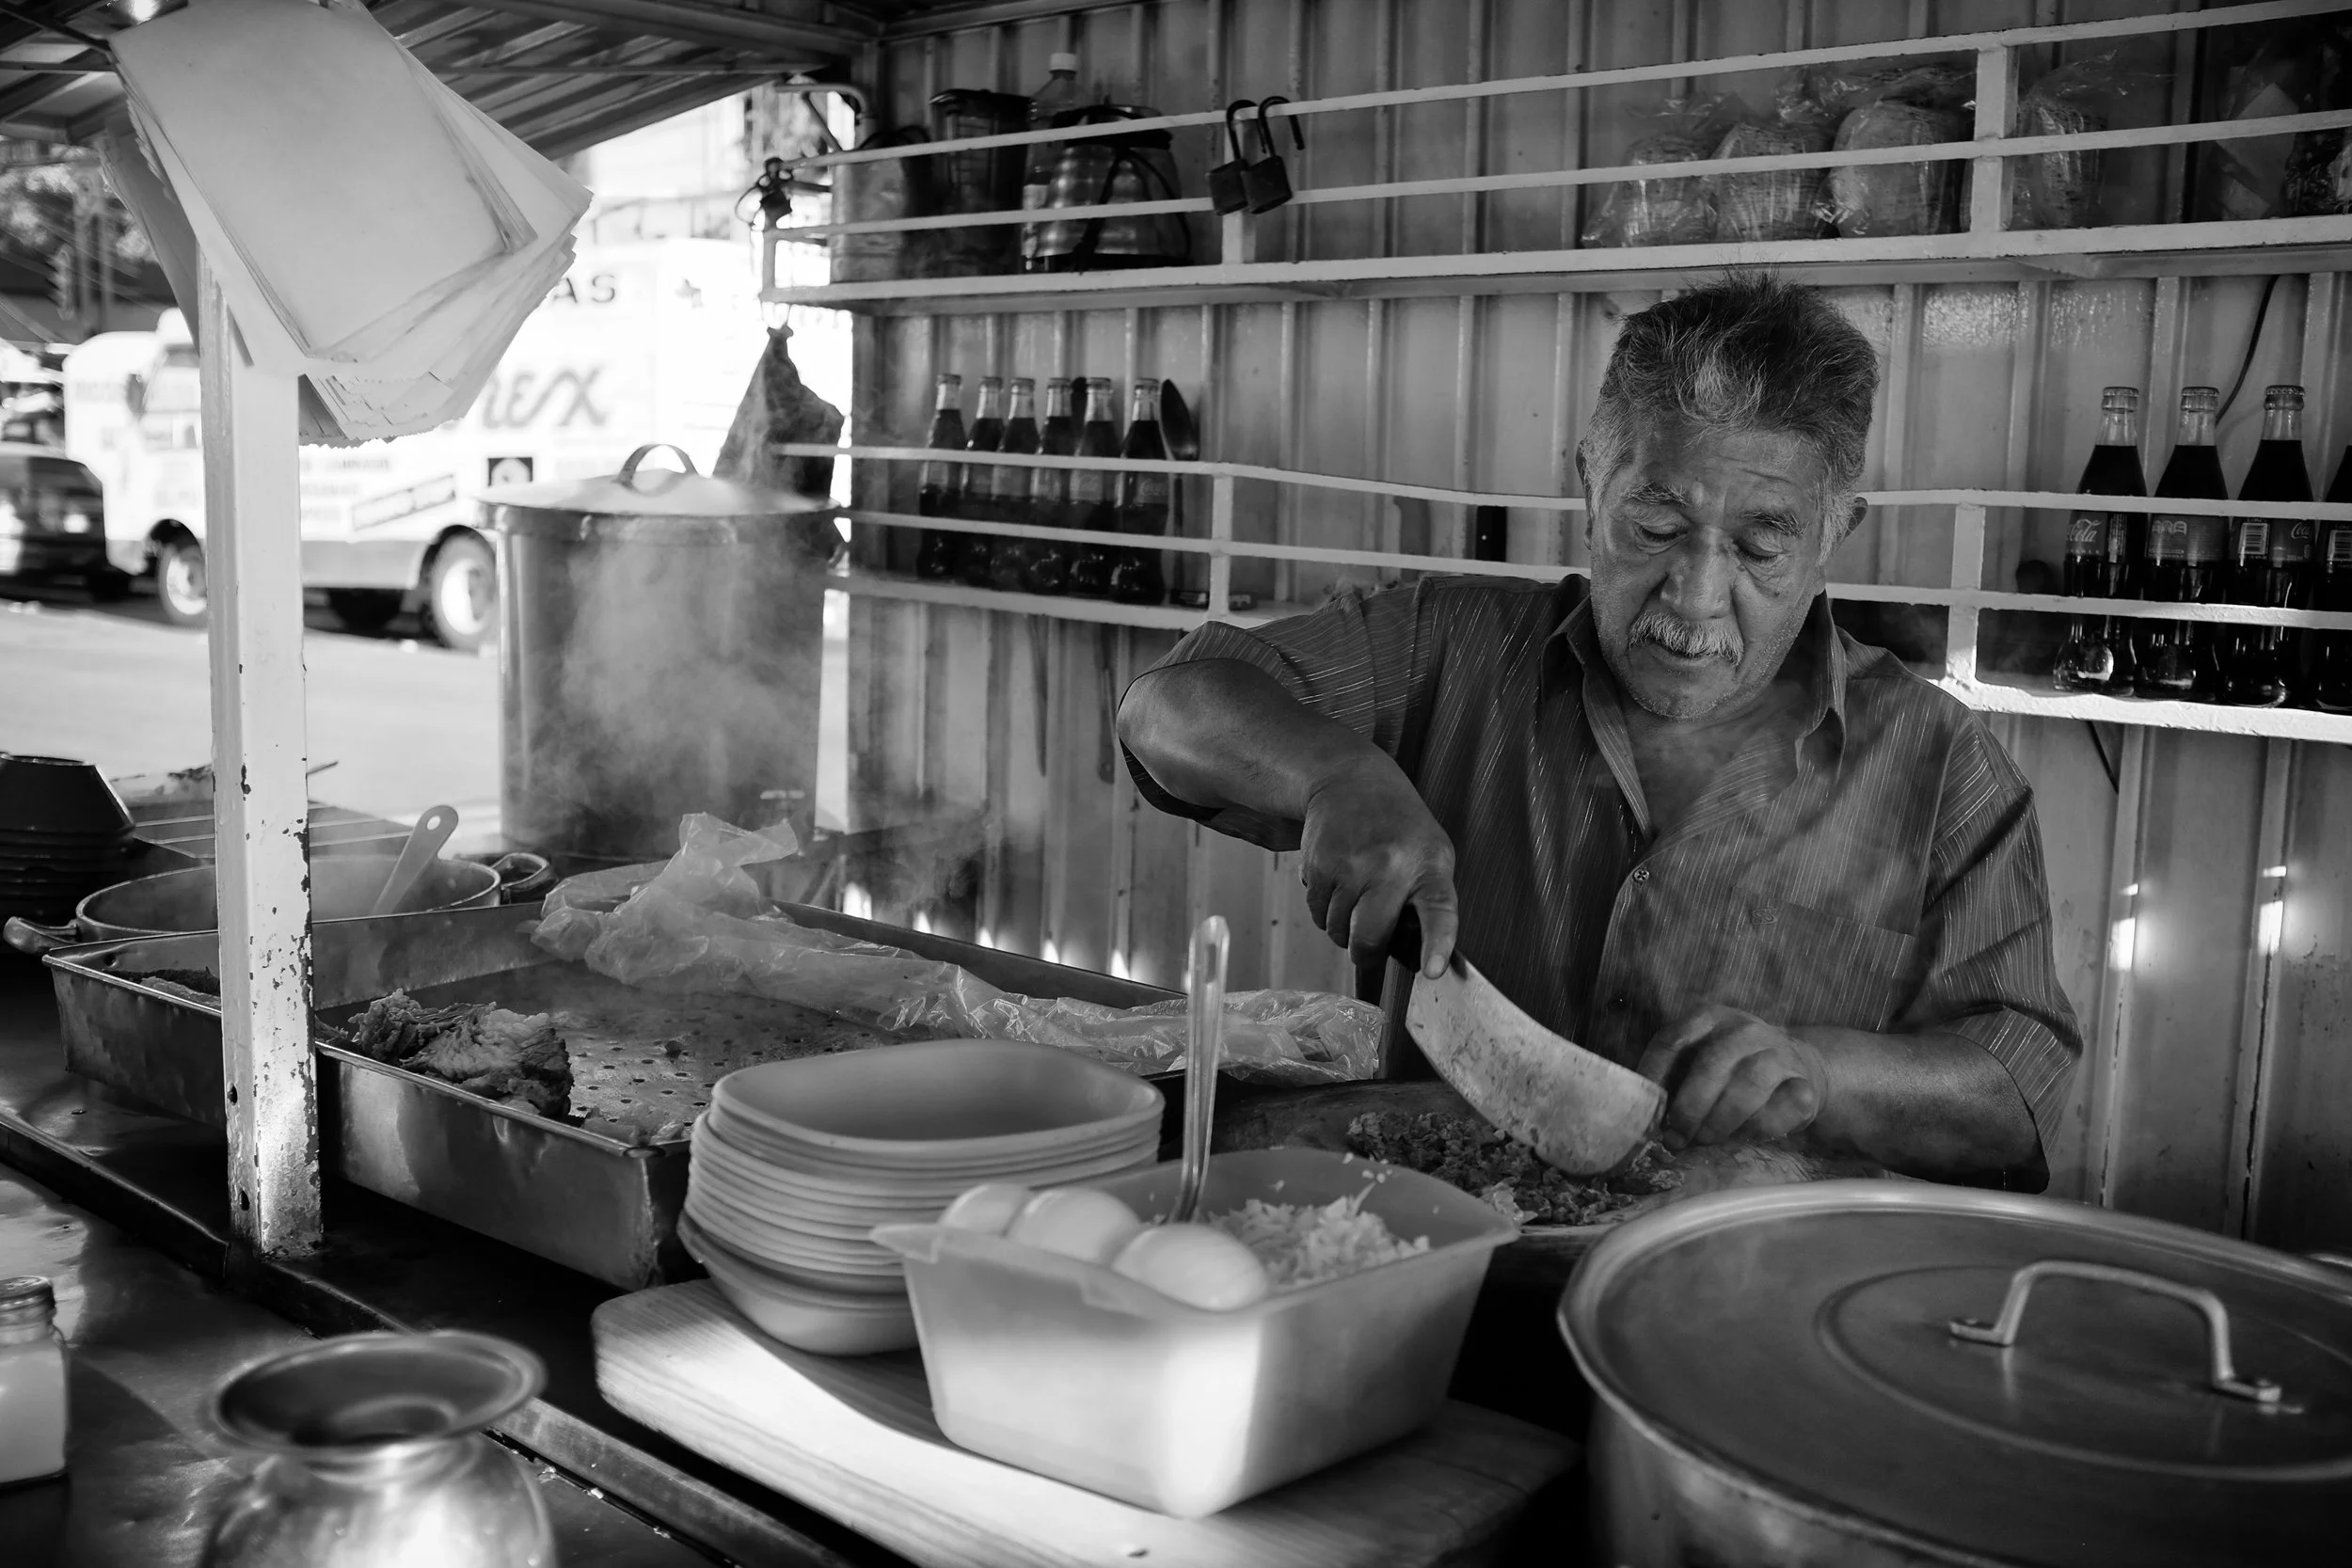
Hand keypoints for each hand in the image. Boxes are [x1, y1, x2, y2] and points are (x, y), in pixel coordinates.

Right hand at [1297, 764, 1457, 979]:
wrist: (1350, 781)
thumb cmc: (1399, 826)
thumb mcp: (1431, 851)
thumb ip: (1429, 898)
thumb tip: (1417, 956)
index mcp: (1428, 866)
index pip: (1438, 911)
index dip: (1437, 946)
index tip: (1434, 971)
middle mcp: (1389, 866)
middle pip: (1368, 937)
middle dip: (1365, 954)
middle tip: (1367, 948)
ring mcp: (1349, 866)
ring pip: (1337, 930)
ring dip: (1342, 928)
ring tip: (1353, 898)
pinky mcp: (1317, 866)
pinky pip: (1316, 913)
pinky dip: (1324, 910)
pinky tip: (1335, 883)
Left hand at [1637, 1005, 1828, 1149]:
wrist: (1797, 1067)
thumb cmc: (1732, 1069)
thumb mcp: (1699, 1061)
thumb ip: (1673, 1080)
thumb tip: (1646, 1117)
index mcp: (1710, 1017)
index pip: (1673, 1041)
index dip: (1654, 1077)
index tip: (1645, 1111)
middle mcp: (1745, 1029)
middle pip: (1711, 1065)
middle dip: (1689, 1108)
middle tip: (1675, 1138)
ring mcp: (1779, 1054)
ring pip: (1748, 1086)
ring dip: (1720, 1120)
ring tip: (1705, 1141)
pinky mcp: (1805, 1085)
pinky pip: (1780, 1110)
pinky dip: (1756, 1130)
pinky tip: (1740, 1139)